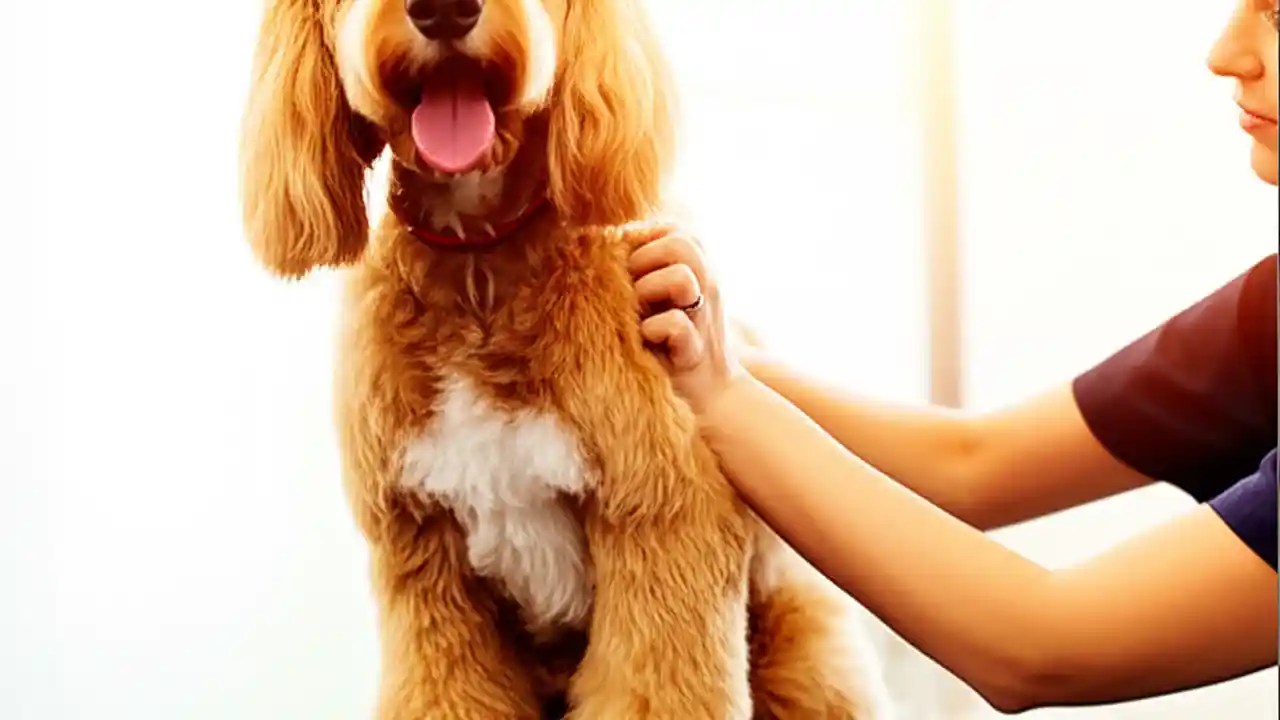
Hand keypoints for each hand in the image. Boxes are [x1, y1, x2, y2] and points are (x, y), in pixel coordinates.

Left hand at [629, 227, 744, 414]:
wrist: (703, 393)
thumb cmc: (665, 338)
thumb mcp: (653, 295)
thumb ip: (638, 266)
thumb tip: (591, 240)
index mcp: (697, 266)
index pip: (670, 228)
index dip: (640, 242)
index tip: (628, 269)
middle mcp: (707, 284)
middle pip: (679, 242)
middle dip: (643, 261)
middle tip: (631, 291)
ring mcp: (704, 316)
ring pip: (681, 277)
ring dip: (647, 292)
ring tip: (638, 314)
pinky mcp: (695, 350)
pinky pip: (674, 324)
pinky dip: (652, 330)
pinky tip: (645, 340)